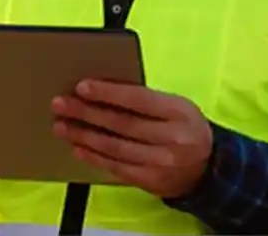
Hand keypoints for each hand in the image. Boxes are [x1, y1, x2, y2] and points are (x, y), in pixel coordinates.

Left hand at [51, 79, 212, 198]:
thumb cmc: (182, 128)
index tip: (81, 87)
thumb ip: (145, 100)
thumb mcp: (174, 107)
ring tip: (61, 126)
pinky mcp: (151, 181)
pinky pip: (116, 167)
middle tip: (59, 104)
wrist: (207, 169)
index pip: (138, 99)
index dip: (108, 93)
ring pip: (114, 147)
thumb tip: (100, 90)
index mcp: (178, 112)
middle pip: (121, 123)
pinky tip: (77, 147)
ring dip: (83, 135)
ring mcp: (162, 163)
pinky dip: (94, 157)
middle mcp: (172, 138)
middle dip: (86, 113)